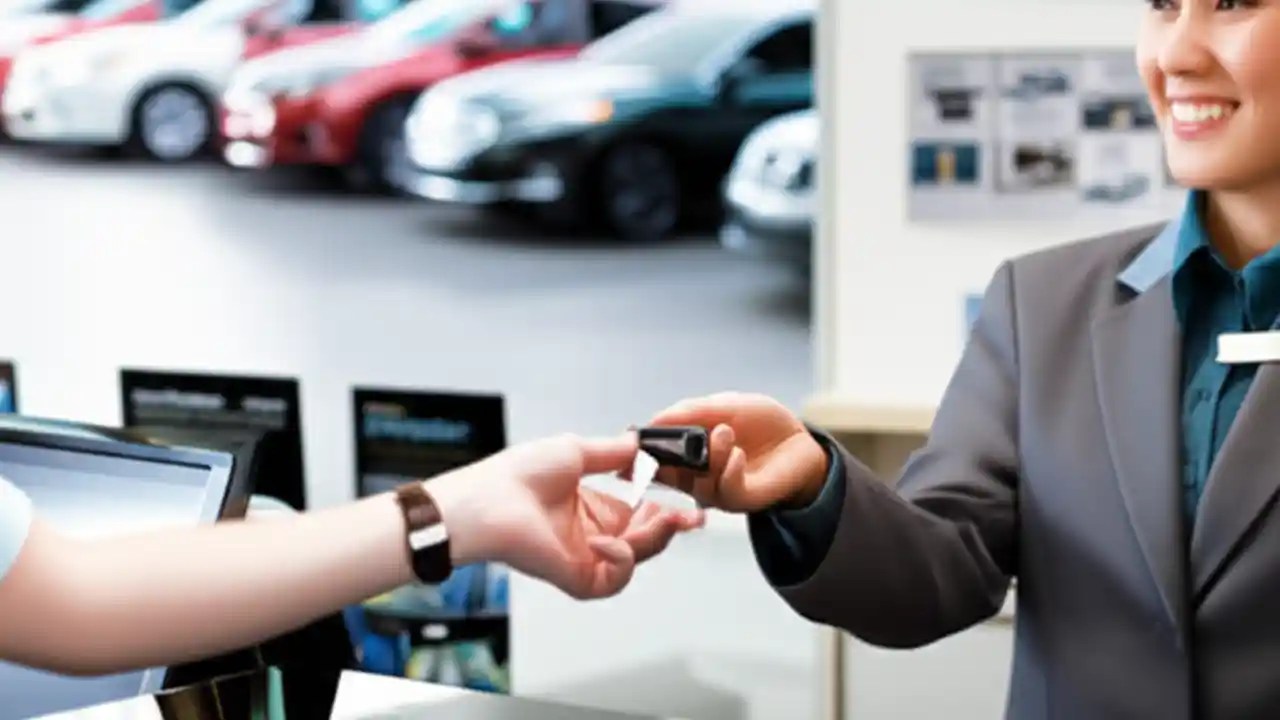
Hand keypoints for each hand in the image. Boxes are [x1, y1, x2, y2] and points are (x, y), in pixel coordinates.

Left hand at [425, 433, 704, 599]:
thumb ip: (612, 452)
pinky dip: (619, 559)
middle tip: (690, 517)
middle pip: (645, 540)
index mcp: (591, 508)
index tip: (689, 504)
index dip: (666, 512)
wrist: (488, 501)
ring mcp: (585, 558)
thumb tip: (639, 443)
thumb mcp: (575, 452)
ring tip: (658, 521)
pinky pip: (613, 580)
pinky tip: (605, 540)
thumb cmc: (516, 475)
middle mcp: (591, 535)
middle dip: (670, 528)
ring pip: (636, 559)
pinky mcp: (576, 577)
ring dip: (652, 541)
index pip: (639, 516)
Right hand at [646, 392, 828, 512]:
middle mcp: (698, 476)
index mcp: (688, 453)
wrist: (801, 441)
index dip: (640, 453)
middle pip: (668, 476)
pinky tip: (737, 454)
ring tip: (725, 432)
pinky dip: (728, 471)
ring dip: (710, 456)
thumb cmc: (763, 424)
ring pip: (699, 484)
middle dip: (664, 461)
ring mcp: (719, 489)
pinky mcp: (743, 499)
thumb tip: (655, 419)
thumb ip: (692, 411)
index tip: (631, 442)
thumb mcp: (727, 405)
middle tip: (668, 443)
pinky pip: (727, 491)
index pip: (655, 457)